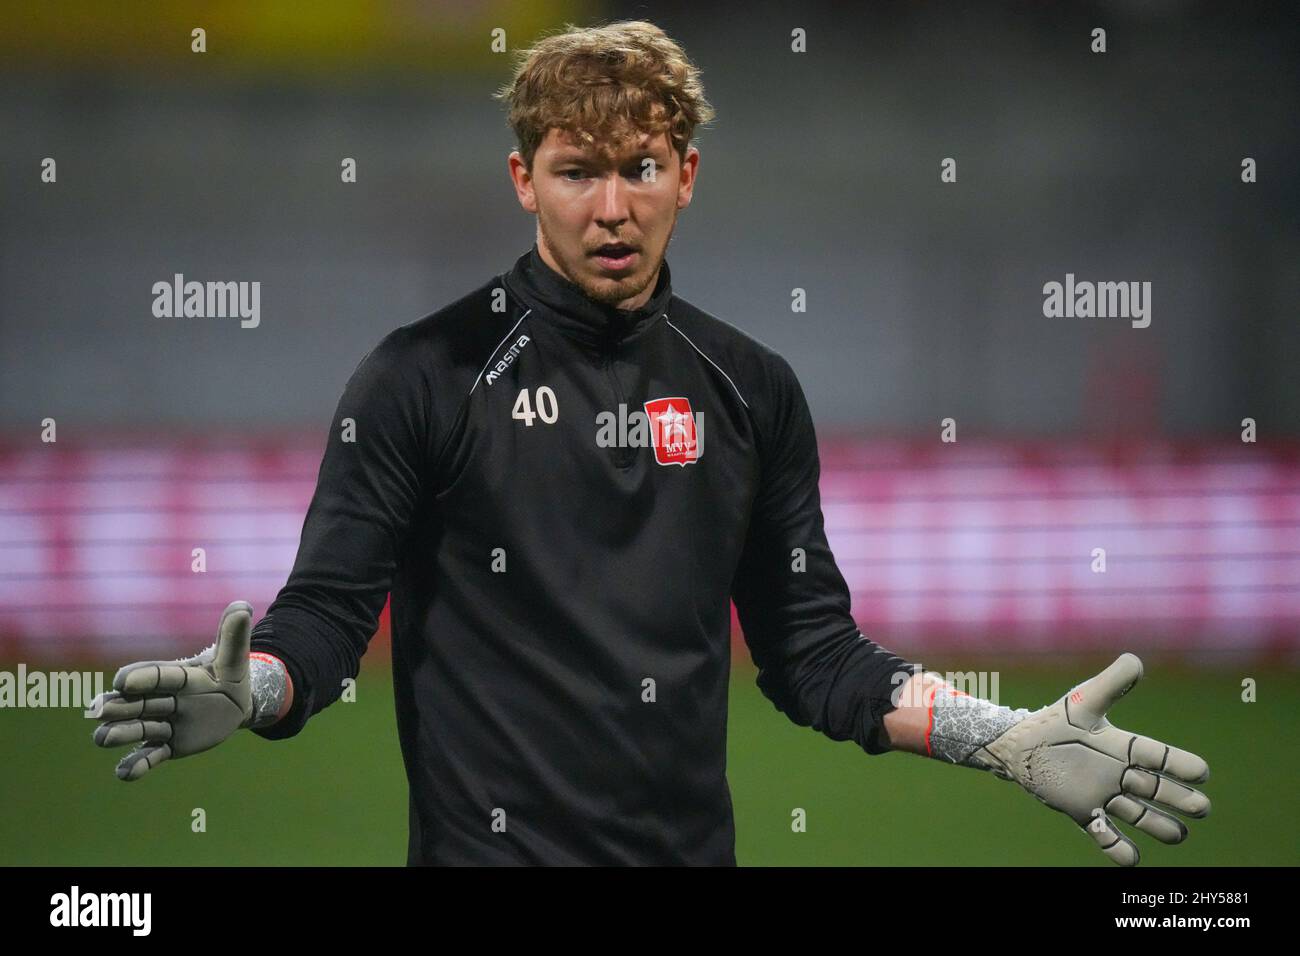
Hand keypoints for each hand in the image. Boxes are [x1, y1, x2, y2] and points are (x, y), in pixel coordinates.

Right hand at [89, 601, 254, 780]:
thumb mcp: (233, 659)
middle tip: (98, 709)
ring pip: (139, 729)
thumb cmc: (228, 676)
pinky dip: (137, 764)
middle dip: (119, 706)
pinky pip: (151, 755)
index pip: (158, 676)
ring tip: (103, 738)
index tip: (123, 680)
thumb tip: (243, 605)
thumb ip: (233, 636)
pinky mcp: (168, 745)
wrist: (233, 704)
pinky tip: (123, 773)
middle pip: (138, 703)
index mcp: (178, 676)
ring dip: (121, 733)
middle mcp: (163, 699)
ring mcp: (163, 723)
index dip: (143, 677)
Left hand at [970, 653, 1209, 864]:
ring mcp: (1103, 796)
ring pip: (1140, 816)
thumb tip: (1136, 661)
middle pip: (1158, 790)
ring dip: (1160, 826)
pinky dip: (1119, 849)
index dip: (1180, 765)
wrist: (1020, 745)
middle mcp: (1119, 775)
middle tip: (1201, 808)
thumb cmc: (1055, 720)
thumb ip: (1110, 684)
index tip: (1202, 773)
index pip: (1159, 757)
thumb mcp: (1084, 702)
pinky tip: (1133, 859)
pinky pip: (1106, 836)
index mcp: (1123, 748)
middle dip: (1180, 800)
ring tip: (1179, 834)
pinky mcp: (1083, 813)